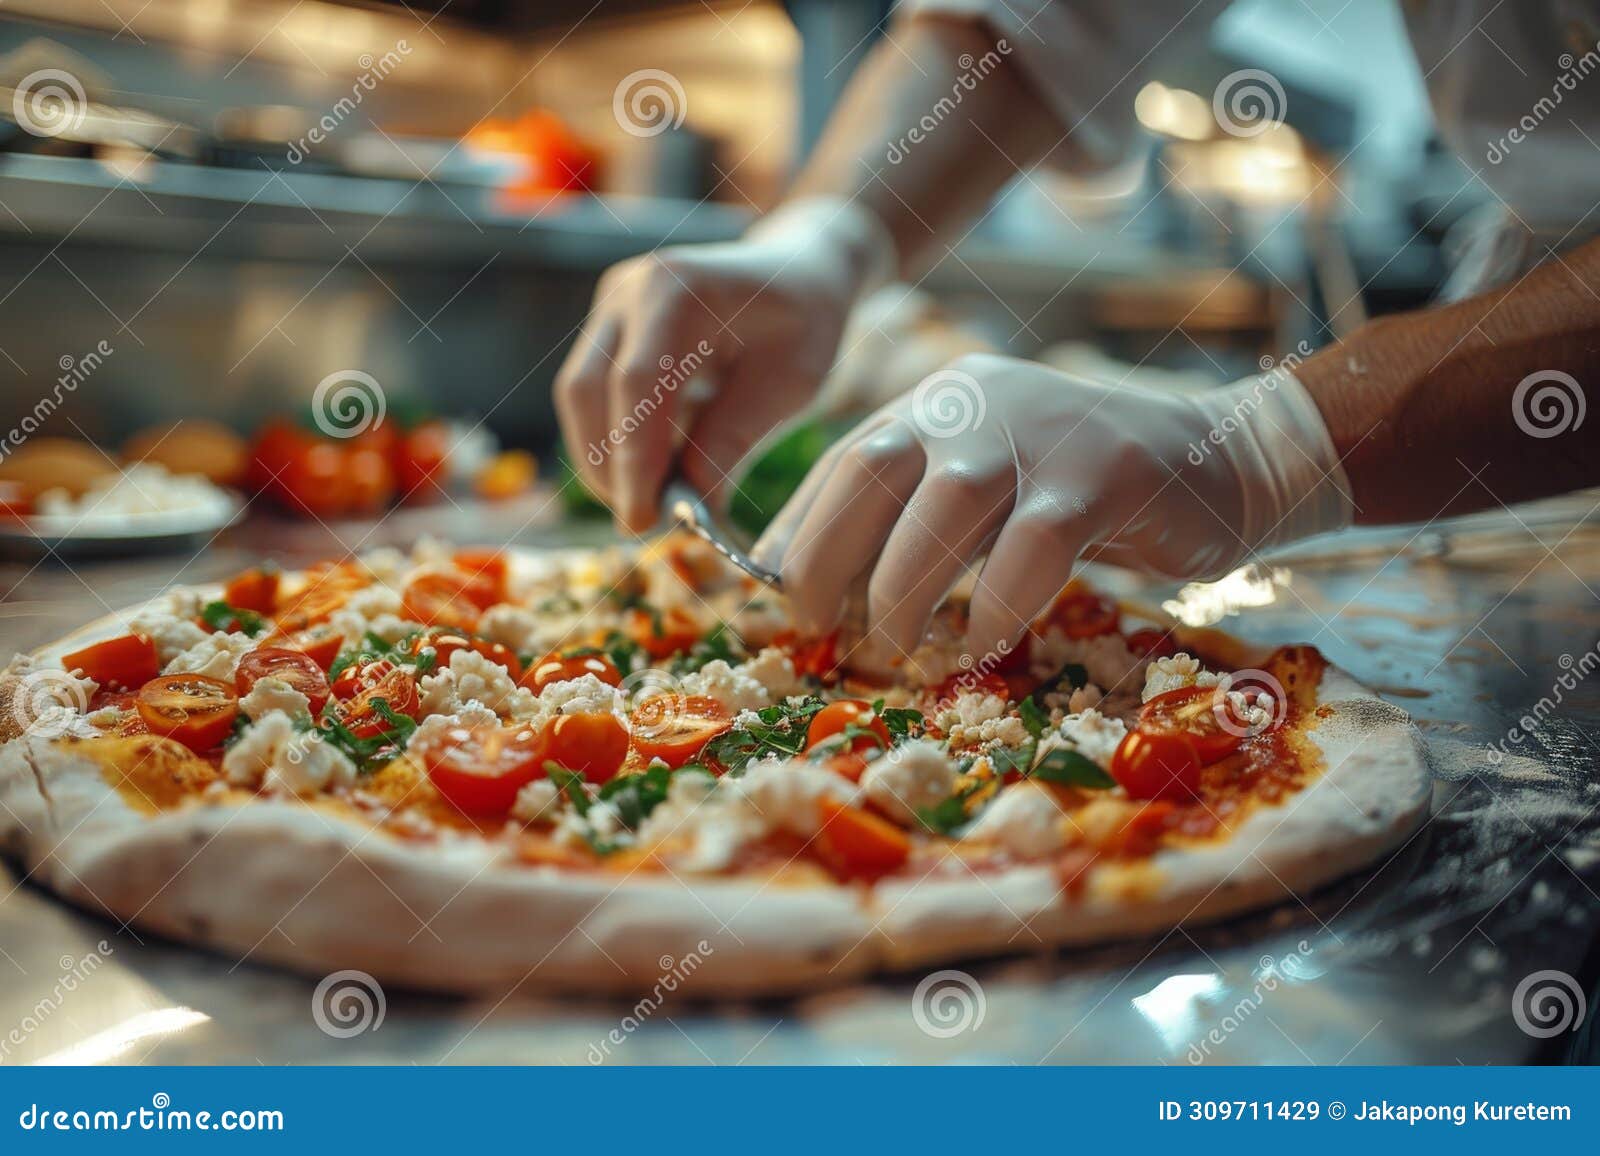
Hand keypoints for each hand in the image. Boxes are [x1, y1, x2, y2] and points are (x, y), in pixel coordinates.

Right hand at [553, 198, 893, 531]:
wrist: (797, 272)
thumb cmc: (804, 323)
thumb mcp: (789, 385)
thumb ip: (734, 440)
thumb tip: (690, 506)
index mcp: (678, 288)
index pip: (636, 384)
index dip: (633, 458)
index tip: (643, 519)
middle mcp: (631, 288)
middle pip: (588, 389)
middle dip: (608, 466)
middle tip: (641, 525)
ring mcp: (612, 305)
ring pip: (579, 394)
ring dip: (603, 459)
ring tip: (644, 507)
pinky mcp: (608, 328)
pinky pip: (592, 391)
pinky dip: (612, 440)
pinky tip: (646, 476)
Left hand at [753, 353, 1352, 657]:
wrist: (1224, 457)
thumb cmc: (1088, 494)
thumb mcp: (990, 487)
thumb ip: (918, 517)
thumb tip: (824, 586)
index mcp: (940, 402)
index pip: (842, 460)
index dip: (796, 530)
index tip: (772, 596)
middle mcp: (977, 403)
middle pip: (870, 470)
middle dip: (826, 558)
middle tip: (818, 629)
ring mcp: (1043, 433)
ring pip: (945, 508)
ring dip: (904, 590)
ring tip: (896, 650)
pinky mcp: (1105, 475)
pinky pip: (1031, 548)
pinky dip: (995, 605)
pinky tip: (981, 646)